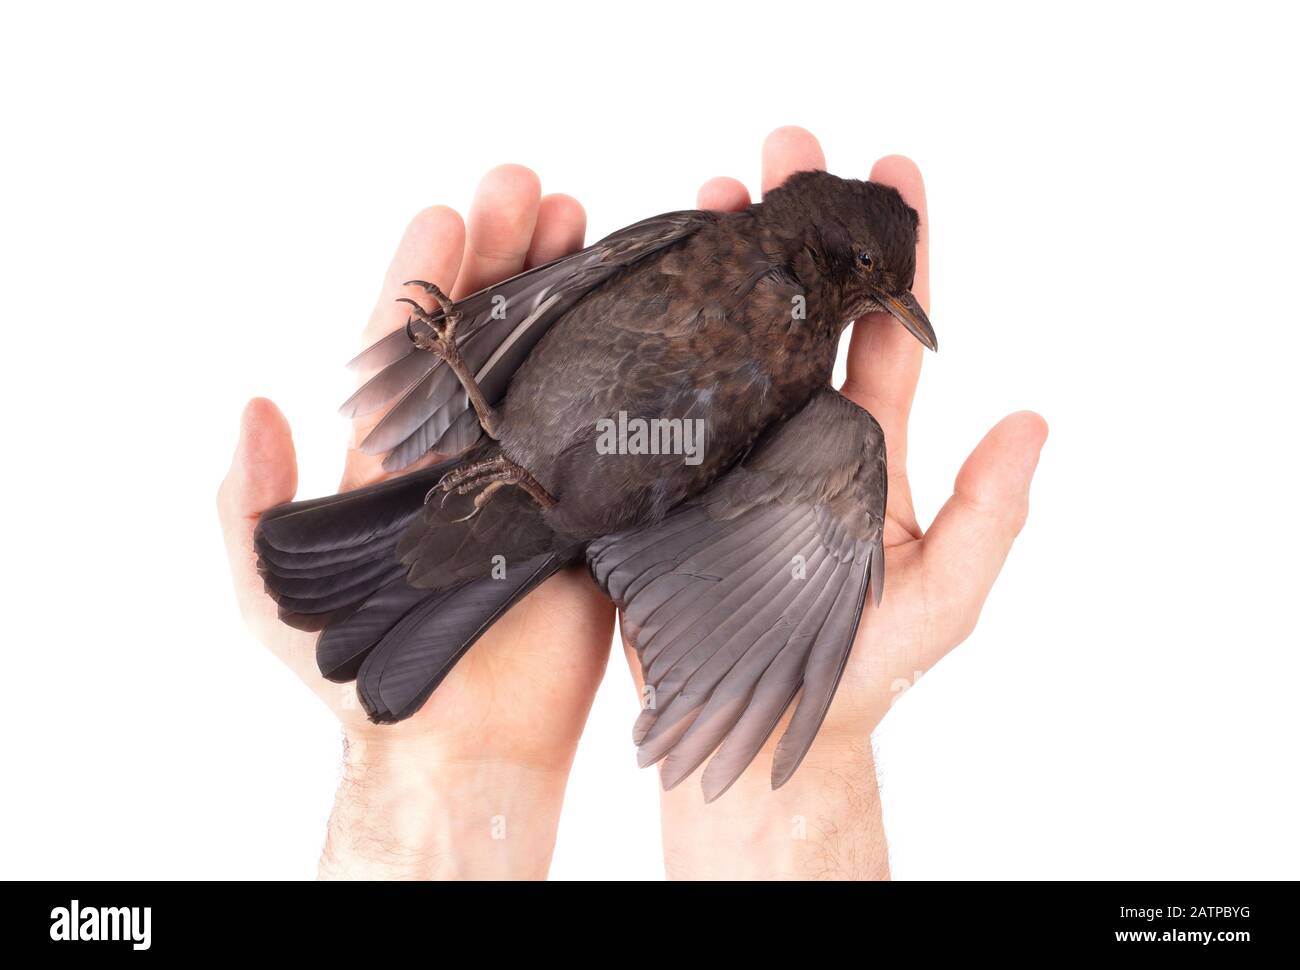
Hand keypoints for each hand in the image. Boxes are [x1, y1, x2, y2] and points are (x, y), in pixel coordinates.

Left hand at [217, 166, 615, 877]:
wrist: (458, 741)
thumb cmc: (359, 674)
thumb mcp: (272, 593)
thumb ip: (250, 505)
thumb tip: (253, 404)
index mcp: (401, 454)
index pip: (414, 346)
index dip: (429, 277)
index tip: (449, 213)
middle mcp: (472, 450)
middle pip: (491, 336)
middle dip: (508, 257)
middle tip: (532, 190)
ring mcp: (539, 473)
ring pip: (556, 363)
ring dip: (569, 291)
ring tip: (587, 222)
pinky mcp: (595, 508)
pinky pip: (615, 427)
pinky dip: (630, 365)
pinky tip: (646, 311)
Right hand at [635, 127, 1047, 878]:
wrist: (763, 723)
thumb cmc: (862, 668)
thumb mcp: (946, 595)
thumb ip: (988, 515)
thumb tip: (1035, 420)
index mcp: (868, 443)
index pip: (886, 333)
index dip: (895, 258)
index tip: (895, 179)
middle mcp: (801, 429)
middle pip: (803, 310)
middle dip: (797, 228)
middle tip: (787, 149)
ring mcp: (734, 447)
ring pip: (730, 336)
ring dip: (720, 263)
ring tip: (710, 193)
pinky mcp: (675, 475)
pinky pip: (665, 394)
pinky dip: (654, 336)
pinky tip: (642, 284)